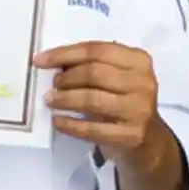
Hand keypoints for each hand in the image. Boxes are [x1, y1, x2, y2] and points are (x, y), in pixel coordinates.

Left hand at [34, 42, 164, 169]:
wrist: (148, 139)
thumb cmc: (125, 101)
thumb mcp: (117, 77)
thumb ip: (94, 65)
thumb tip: (55, 63)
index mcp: (138, 60)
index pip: (96, 50)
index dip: (65, 54)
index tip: (40, 60)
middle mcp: (143, 82)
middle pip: (94, 73)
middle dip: (67, 78)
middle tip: (52, 84)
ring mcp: (139, 109)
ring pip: (93, 99)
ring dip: (65, 99)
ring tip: (50, 100)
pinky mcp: (131, 135)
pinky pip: (93, 129)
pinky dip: (71, 124)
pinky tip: (58, 121)